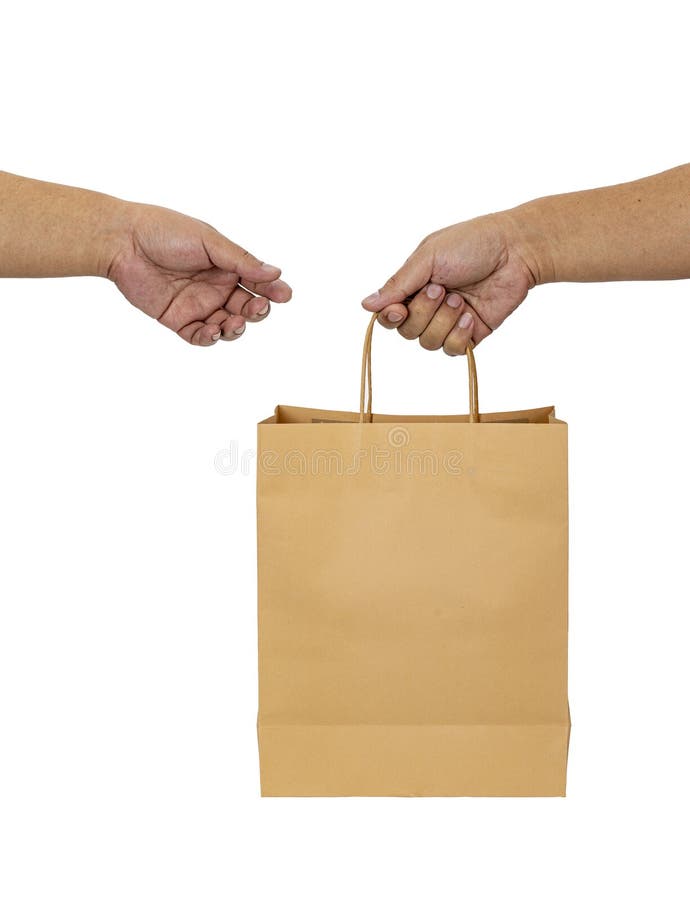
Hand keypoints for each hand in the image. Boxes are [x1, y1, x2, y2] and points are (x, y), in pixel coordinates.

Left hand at [107, 202, 291, 345]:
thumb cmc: (164, 231)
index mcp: (226, 264)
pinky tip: (213, 331)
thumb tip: (275, 272)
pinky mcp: (178, 319)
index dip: (272, 290)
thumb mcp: (209, 241)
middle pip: (246, 307)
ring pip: (226, 326)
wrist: (122, 241)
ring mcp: (198, 304)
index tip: (284, 295)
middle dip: (256, 312)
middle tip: (257, 309)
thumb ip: (240, 260)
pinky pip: (199, 336)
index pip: (257, 281)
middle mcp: (215, 286)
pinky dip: (209, 338)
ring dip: (236, 329)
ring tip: (233, 324)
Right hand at [361, 212, 541, 354]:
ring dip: (443, 321)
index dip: (390, 318)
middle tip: (442, 289)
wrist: (516, 250)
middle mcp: (428, 305)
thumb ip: (398, 283)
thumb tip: (366, 304)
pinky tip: (471, 315)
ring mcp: (449, 321)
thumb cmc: (473, 243)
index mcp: (414, 285)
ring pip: (428, 343)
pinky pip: (452, 349)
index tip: (399, 309)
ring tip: (462, 299)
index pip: (389, 315)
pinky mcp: (470, 333)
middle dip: (423, 312)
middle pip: (407, 331)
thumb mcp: (429, 257)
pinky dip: (459, 334)